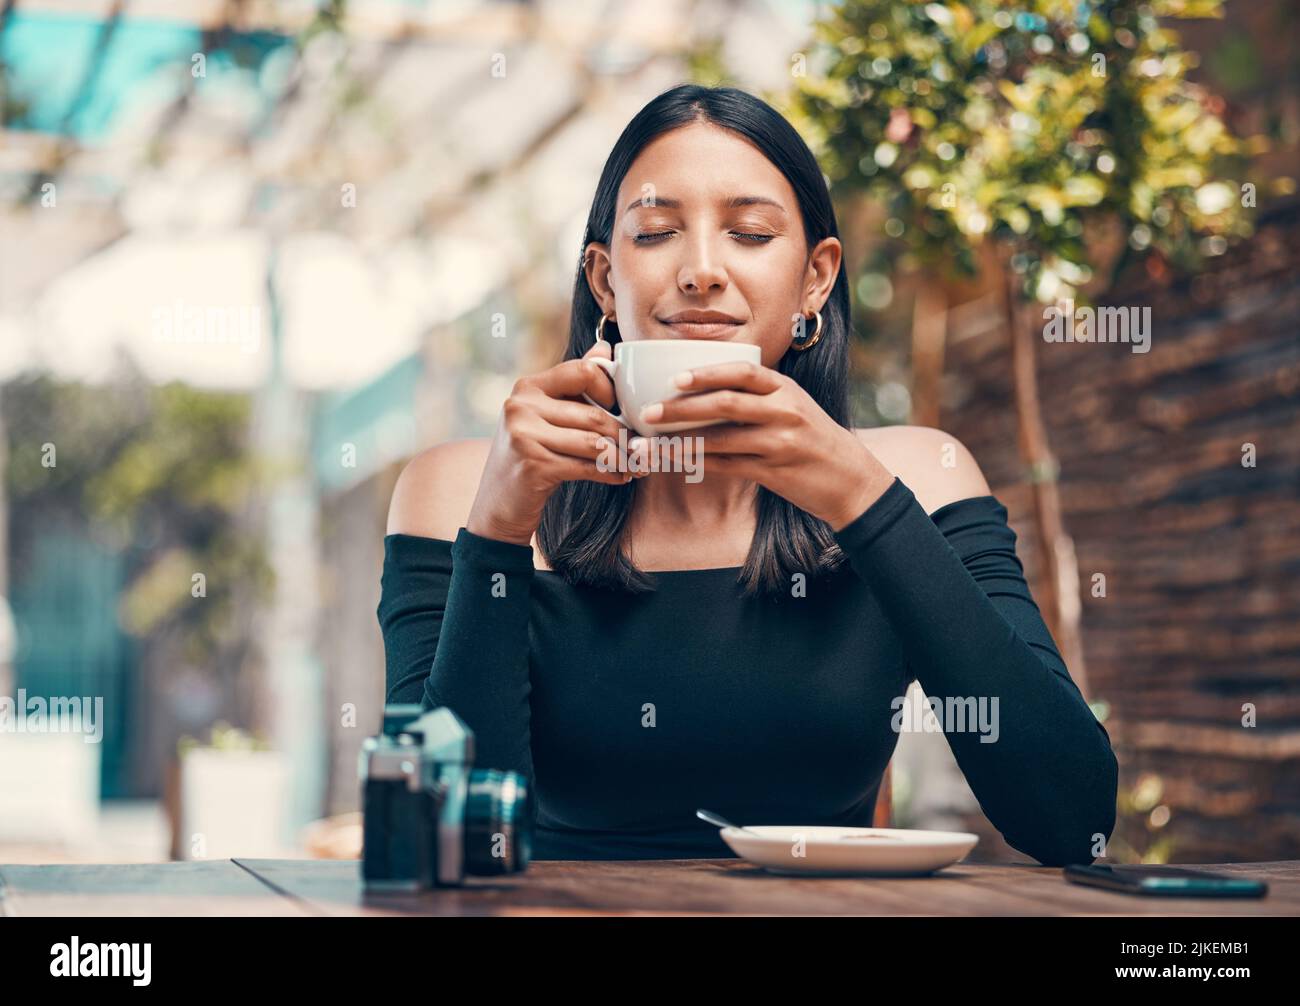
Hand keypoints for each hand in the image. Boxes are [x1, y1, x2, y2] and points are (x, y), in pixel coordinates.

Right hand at [466, 340, 635, 546]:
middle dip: (624, 434)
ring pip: (593, 443)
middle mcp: (521, 406)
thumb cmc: (529, 456)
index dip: (609, 390)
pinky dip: (610, 474)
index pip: (583, 371)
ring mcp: (524, 436)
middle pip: (593, 414)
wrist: (498, 505)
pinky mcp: (533, 465)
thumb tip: (604, 348)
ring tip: (637, 464)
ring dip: (622, 457)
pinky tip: (621, 477)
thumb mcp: (545, 416)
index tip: (621, 411)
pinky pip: (586, 467)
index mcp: (528, 387)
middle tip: (644, 447)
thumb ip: (573, 384)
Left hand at [637, 360, 894, 529]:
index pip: (743, 371)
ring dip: (680, 442)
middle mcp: (784, 411)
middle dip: (682, 408)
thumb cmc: (814, 440)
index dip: (707, 372)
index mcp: (786, 389)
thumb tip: (704, 392)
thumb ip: (758, 396)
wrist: (851, 479)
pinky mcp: (773, 471)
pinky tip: (675, 463)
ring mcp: (780, 442)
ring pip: (720, 439)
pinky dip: (697, 464)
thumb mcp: (794, 406)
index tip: (675, 378)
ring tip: (649, 444)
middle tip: (648, 411)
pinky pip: (726, 466)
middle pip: (725, 403)